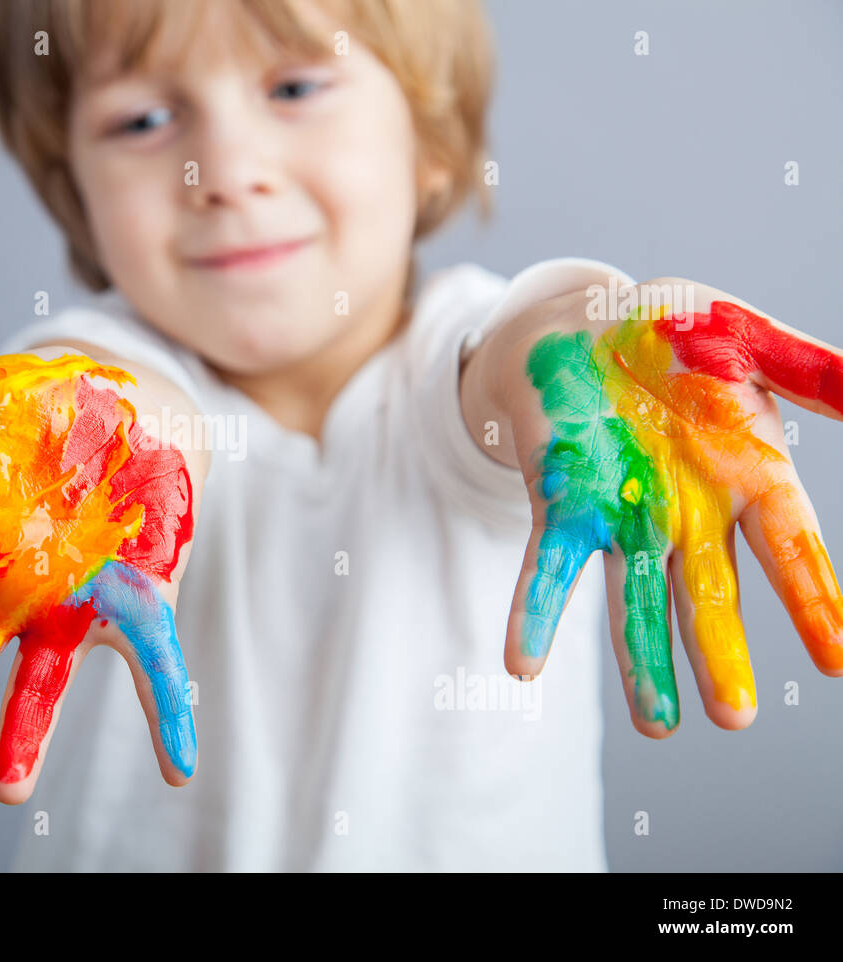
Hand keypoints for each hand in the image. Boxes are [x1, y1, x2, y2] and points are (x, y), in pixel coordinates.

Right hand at [0, 352, 198, 801]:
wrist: (131, 400)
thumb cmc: (43, 403)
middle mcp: (12, 585)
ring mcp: (74, 600)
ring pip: (43, 678)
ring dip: (25, 734)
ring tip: (5, 794)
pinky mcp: (138, 602)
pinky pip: (153, 664)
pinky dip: (166, 714)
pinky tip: (177, 766)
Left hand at [482, 278, 842, 734]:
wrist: (574, 322)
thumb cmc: (667, 332)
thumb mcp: (744, 338)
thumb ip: (809, 369)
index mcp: (745, 474)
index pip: (790, 550)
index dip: (815, 602)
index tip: (840, 661)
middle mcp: (688, 511)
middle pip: (711, 594)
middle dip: (722, 654)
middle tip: (734, 717)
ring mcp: (623, 516)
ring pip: (633, 599)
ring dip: (641, 661)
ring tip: (654, 726)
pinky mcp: (563, 507)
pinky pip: (547, 567)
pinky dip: (535, 612)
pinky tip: (521, 664)